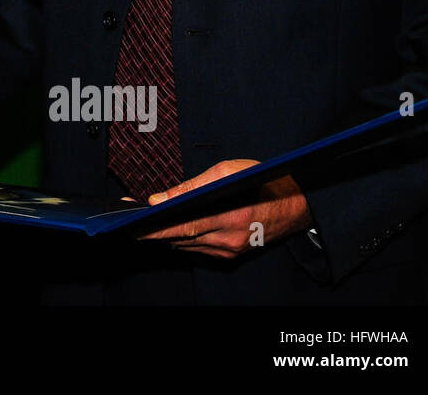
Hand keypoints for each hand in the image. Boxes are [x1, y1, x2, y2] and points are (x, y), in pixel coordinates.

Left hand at [138, 159, 311, 258]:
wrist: (296, 204)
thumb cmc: (262, 181)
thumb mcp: (226, 172)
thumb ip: (191, 187)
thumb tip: (160, 198)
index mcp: (229, 217)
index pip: (182, 227)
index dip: (155, 229)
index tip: (132, 226)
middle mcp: (229, 239)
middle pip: (181, 239)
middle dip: (154, 231)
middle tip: (131, 223)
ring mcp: (231, 251)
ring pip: (189, 246)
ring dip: (167, 235)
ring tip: (147, 221)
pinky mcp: (232, 255)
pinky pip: (200, 249)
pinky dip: (185, 239)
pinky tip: (174, 227)